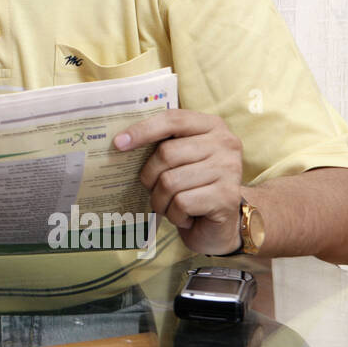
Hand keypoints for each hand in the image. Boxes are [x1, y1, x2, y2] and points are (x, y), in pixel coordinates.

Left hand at [115, 109, 243, 255]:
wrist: (219, 226)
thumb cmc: (192, 186)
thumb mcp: (180, 159)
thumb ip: (162, 143)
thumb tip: (121, 140)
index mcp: (212, 125)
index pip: (172, 119)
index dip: (143, 130)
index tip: (119, 143)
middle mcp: (225, 143)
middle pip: (167, 153)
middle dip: (150, 177)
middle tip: (153, 189)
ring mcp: (229, 169)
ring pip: (170, 181)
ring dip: (161, 200)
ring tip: (169, 205)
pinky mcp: (227, 197)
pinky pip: (181, 203)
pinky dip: (174, 214)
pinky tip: (185, 216)